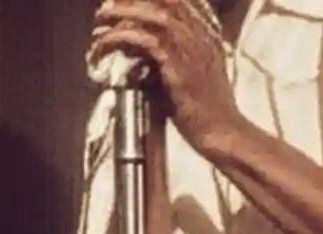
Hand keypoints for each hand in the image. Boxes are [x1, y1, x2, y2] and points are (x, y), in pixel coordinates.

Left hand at [88, 0, 241, 152]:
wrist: (221, 132)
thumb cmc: (205, 109)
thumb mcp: (193, 73)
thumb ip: (174, 55)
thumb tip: (140, 48)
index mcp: (207, 33)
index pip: (180, 1)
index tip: (125, 2)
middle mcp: (201, 34)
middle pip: (165, 1)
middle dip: (133, 1)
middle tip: (108, 7)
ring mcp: (190, 48)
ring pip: (153, 15)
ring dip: (122, 13)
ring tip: (101, 18)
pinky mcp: (177, 65)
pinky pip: (143, 40)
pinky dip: (120, 38)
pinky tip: (105, 45)